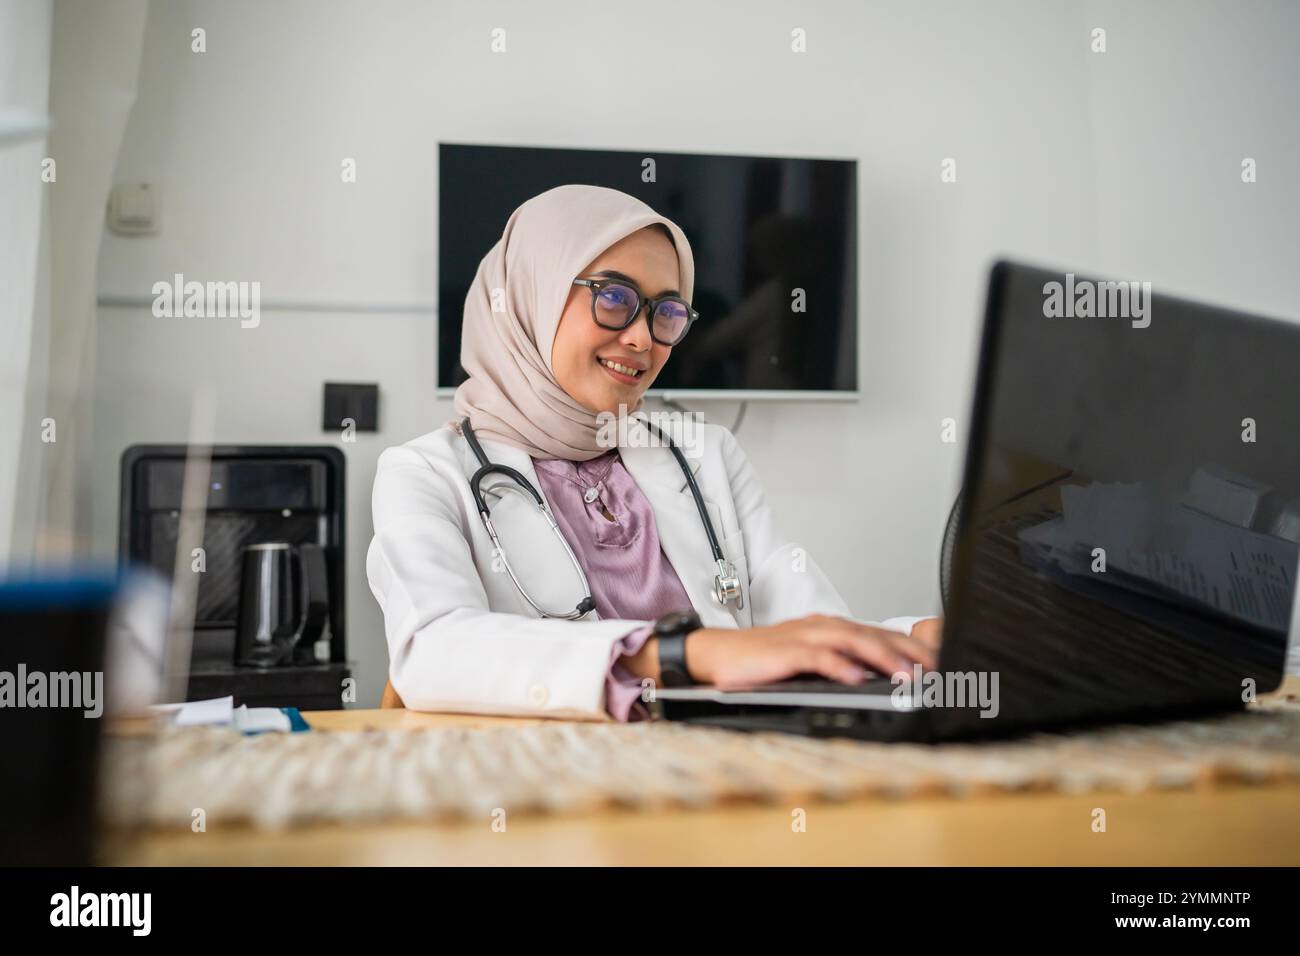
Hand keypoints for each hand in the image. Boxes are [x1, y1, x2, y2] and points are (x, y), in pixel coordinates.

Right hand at [684, 614, 939, 690]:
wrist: (716, 654)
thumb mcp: (807, 660)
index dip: (912, 649)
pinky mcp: (784, 651)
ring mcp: (803, 637)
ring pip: (852, 641)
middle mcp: (822, 627)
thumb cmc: (761, 661)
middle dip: (909, 652)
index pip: (880, 635)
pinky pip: (817, 656)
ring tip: (908, 676)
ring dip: (883, 657)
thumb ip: (839, 664)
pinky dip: (840, 665)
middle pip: (874, 634)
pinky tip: (858, 677)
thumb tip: (876, 680)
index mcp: (830, 628)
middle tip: (938, 671)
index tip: (940, 666)